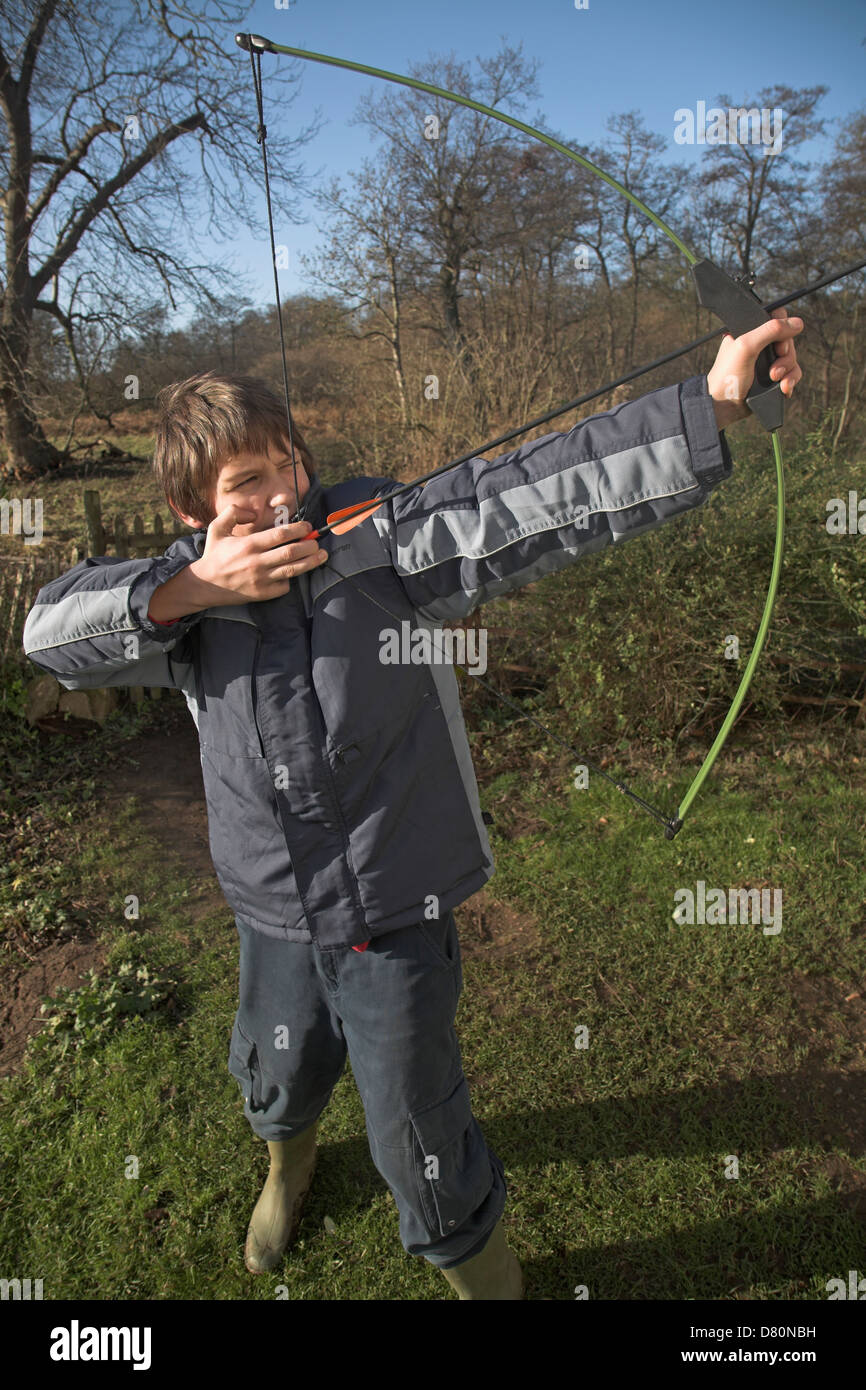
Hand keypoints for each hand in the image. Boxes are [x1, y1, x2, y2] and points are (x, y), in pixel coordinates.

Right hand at [189, 504, 327, 605]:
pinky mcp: (263, 593)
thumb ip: (234, 512)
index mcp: (249, 544)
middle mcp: (257, 562)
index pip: (281, 534)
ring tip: (321, 556)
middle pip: (292, 552)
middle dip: (309, 545)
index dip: (299, 529)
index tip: (307, 526)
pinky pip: (284, 586)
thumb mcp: (217, 527)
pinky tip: (294, 572)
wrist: (206, 584)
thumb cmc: (214, 555)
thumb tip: (253, 512)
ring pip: (293, 570)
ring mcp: (261, 579)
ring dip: (311, 562)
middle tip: (317, 541)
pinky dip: (291, 579)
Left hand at [707, 308, 803, 429]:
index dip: (783, 328)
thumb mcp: (746, 346)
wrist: (724, 406)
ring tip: (774, 379)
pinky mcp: (773, 378)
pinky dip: (790, 381)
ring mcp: (767, 362)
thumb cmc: (728, 376)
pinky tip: (783, 388)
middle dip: (785, 355)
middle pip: (788, 340)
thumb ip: (771, 330)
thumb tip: (798, 323)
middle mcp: (759, 344)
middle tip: (773, 368)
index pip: (776, 318)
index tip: (777, 345)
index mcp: (749, 331)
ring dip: (787, 370)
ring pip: (791, 358)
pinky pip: (792, 373)